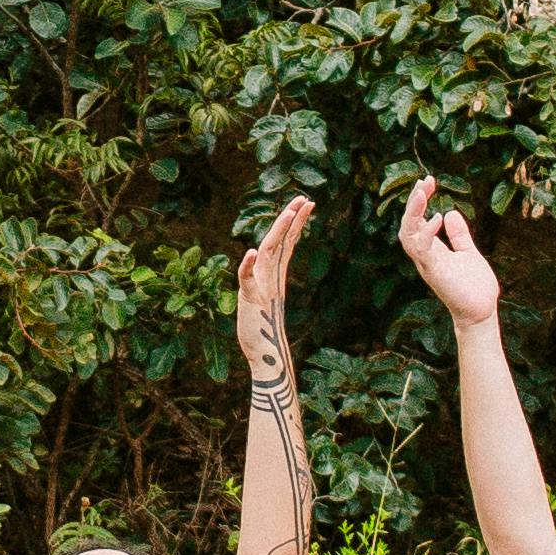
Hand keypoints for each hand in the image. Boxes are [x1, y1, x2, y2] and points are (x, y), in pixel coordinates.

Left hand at [232, 194, 312, 377]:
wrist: (266, 355)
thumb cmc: (262, 329)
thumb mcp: (261, 296)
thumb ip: (262, 277)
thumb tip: (261, 259)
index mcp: (275, 275)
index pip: (286, 242)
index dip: (296, 222)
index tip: (307, 203)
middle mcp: (271, 277)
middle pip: (282, 241)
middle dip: (293, 219)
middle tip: (305, 199)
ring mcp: (262, 286)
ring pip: (270, 253)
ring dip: (279, 231)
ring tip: (289, 212)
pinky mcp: (250, 298)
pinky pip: (248, 279)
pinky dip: (248, 266)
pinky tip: (250, 252)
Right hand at [397, 174, 500, 325]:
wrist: (481, 312)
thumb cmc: (474, 286)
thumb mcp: (468, 253)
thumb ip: (458, 235)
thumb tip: (450, 213)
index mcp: (432, 250)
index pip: (417, 220)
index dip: (419, 201)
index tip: (428, 180)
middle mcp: (425, 256)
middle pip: (407, 225)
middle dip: (413, 202)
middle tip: (423, 182)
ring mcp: (428, 264)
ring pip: (408, 235)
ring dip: (413, 213)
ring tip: (422, 193)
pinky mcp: (435, 273)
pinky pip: (423, 250)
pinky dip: (427, 233)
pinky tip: (437, 218)